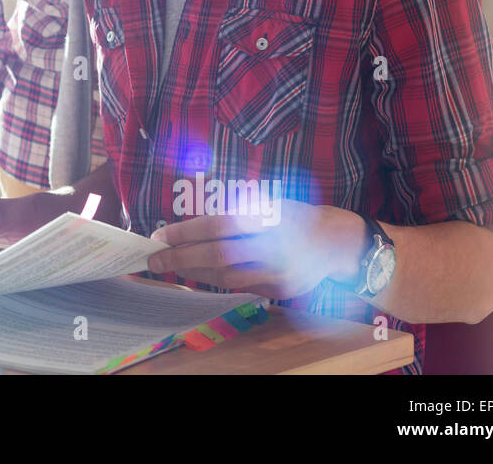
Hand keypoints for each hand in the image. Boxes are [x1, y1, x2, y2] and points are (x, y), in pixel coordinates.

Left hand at [146, 201, 364, 300]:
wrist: (338, 242)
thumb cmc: (296, 215)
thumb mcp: (268, 202)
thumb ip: (234, 213)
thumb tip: (190, 226)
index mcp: (268, 217)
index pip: (218, 225)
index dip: (186, 232)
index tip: (159, 236)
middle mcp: (274, 246)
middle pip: (218, 255)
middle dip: (181, 258)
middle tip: (154, 260)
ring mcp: (278, 272)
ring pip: (226, 276)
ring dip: (194, 272)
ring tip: (172, 265)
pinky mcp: (281, 290)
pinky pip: (240, 286)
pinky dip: (215, 279)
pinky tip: (198, 273)